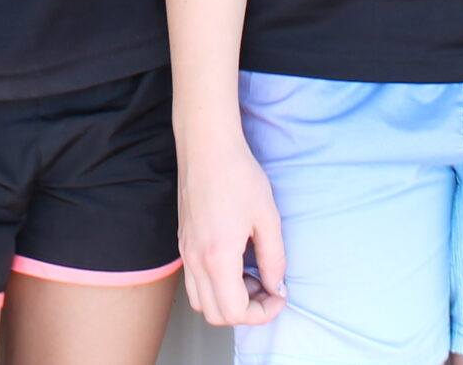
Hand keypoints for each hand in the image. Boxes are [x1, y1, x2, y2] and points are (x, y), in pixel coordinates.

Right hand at [176, 124, 286, 329]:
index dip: (263, 313)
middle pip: (216, 315)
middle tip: (266, 288)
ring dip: (228, 300)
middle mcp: (195, 260)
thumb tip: (276, 286)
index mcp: (218, 258)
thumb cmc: (238, 175)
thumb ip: (274, 259)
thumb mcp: (268, 218)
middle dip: (245, 311)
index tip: (279, 294)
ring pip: (201, 302)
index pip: (236, 312)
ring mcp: (185, 252)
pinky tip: (235, 262)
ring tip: (251, 276)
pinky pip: (194, 281)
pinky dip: (215, 286)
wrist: (207, 146)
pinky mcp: (183, 242)